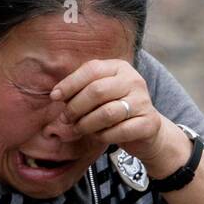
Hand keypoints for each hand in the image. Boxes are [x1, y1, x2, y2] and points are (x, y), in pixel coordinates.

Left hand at [50, 58, 168, 162]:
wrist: (146, 130)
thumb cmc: (114, 110)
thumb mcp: (99, 94)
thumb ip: (80, 91)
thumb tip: (56, 95)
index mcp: (119, 67)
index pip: (91, 69)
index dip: (70, 84)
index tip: (55, 97)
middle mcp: (134, 80)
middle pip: (97, 91)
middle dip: (75, 107)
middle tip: (66, 118)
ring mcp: (143, 101)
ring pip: (107, 113)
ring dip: (86, 124)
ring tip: (79, 129)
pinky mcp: (148, 123)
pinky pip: (119, 131)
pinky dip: (103, 136)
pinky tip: (99, 136)